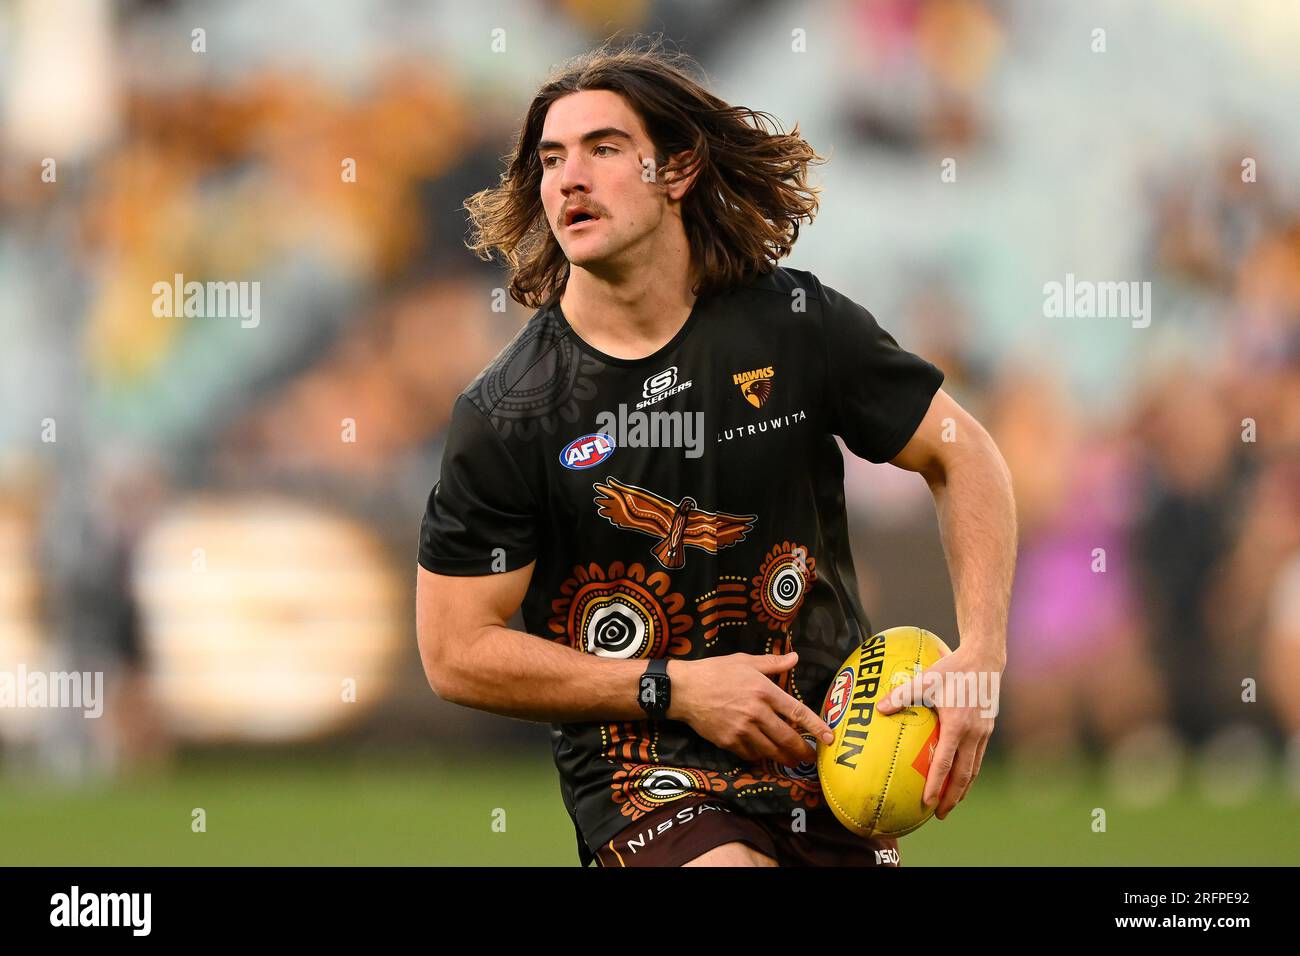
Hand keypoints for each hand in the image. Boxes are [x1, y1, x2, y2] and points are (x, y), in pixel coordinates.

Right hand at [668, 652, 832, 767]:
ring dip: (785, 758)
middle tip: (811, 757)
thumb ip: (772, 663)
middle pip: (788, 738)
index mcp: (764, 691)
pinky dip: (761, 756)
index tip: (829, 737)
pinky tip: (765, 754)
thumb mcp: (744, 661)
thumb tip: (795, 657)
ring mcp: (742, 730)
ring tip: (793, 761)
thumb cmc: (714, 671)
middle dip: (803, 751)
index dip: (816, 727)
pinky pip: (751, 754)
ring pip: (771, 751)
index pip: (797, 712)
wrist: (683, 690)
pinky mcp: (729, 742)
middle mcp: (757, 713)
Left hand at [875, 645, 1001, 819]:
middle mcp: (973, 734)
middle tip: (940, 815)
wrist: (984, 659)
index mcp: (957, 725)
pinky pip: (977, 758)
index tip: (927, 802)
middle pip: (964, 775)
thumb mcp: (924, 681)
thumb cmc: (951, 669)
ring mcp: (983, 733)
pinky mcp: (987, 729)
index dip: (936, 784)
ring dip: (963, 789)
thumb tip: (878, 708)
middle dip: (952, 798)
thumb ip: (901, 695)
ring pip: (974, 769)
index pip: (945, 762)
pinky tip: (959, 779)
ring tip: (950, 805)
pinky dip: (969, 773)